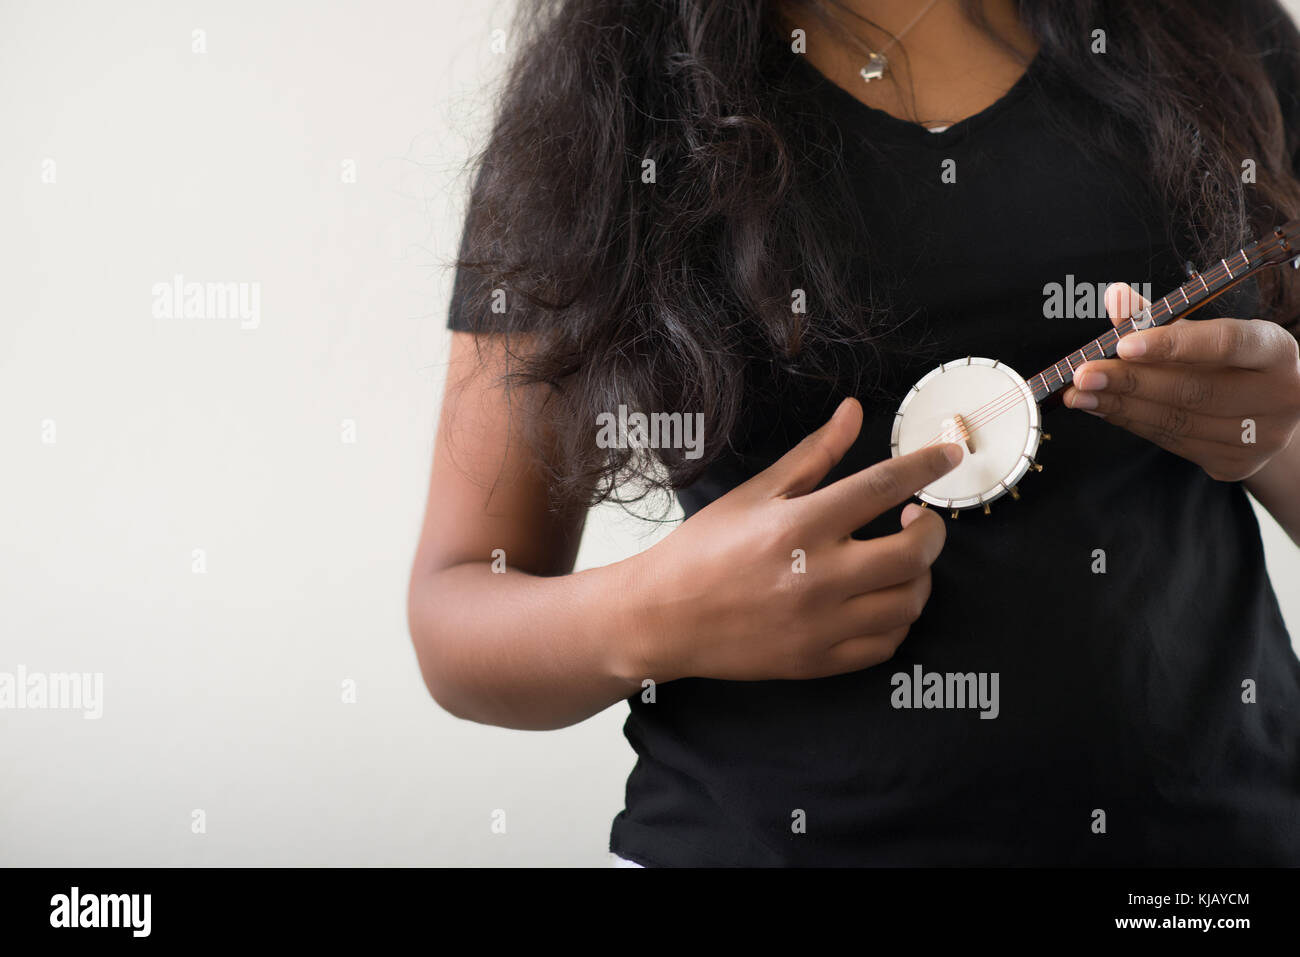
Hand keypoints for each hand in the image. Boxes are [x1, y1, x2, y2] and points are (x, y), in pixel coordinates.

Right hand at [622, 398, 963, 682]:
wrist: (662, 618)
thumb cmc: (705, 549)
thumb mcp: (757, 492)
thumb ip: (814, 455)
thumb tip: (854, 412)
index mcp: (799, 525)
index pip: (883, 487)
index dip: (926, 466)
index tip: (949, 455)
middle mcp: (816, 577)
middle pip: (912, 553)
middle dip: (931, 530)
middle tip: (917, 518)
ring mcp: (821, 626)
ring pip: (908, 603)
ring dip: (919, 577)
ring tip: (899, 559)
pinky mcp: (819, 662)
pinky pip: (886, 645)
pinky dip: (897, 620)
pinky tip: (880, 598)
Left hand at [1062, 283, 1299, 480]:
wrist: (1266, 413)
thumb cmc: (1229, 362)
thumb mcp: (1206, 333)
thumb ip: (1161, 317)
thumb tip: (1115, 295)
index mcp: (1276, 349)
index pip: (1225, 343)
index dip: (1172, 344)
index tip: (1122, 345)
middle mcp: (1280, 395)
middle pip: (1194, 390)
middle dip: (1129, 381)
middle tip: (1081, 375)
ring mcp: (1262, 437)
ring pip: (1178, 421)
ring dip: (1119, 407)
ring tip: (1078, 395)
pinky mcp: (1237, 465)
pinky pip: (1173, 442)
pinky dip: (1133, 424)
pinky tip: (1103, 410)